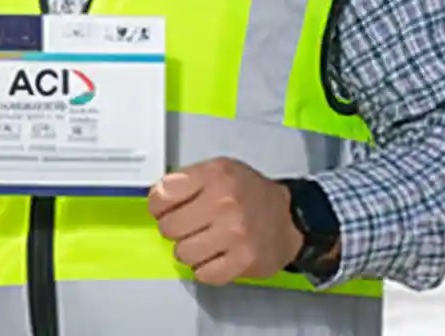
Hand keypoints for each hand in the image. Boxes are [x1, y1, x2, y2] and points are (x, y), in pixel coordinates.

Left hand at [147, 157, 300, 285]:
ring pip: (183, 253)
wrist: (289, 218)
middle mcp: (225, 202)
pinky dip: (205, 269)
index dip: (158, 206)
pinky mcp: (244, 261)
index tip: (165, 209)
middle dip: (174, 229)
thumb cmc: (247, 193)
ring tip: (203, 242)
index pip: (162, 195)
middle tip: (188, 227)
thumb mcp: (219, 170)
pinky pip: (203, 274)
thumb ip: (186, 180)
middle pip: (169, 227)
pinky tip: (215, 256)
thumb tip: (156, 199)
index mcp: (215, 175)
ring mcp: (235, 234)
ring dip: (189, 251)